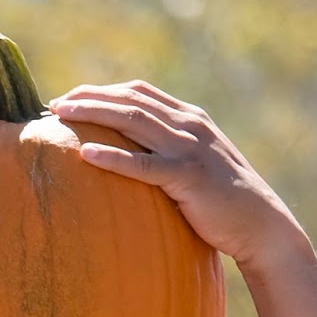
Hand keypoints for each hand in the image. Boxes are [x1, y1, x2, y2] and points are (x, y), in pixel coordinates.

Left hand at [49, 82, 308, 273]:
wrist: (261, 225)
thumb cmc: (224, 205)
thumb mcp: (195, 169)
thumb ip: (169, 157)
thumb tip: (135, 164)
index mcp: (189, 119)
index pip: (139, 93)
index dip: (103, 91)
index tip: (72, 98)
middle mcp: (188, 126)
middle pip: (130, 100)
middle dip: (90, 97)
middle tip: (55, 103)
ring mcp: (188, 149)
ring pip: (133, 121)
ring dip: (94, 115)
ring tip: (61, 116)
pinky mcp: (187, 178)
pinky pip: (143, 165)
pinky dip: (113, 157)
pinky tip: (85, 154)